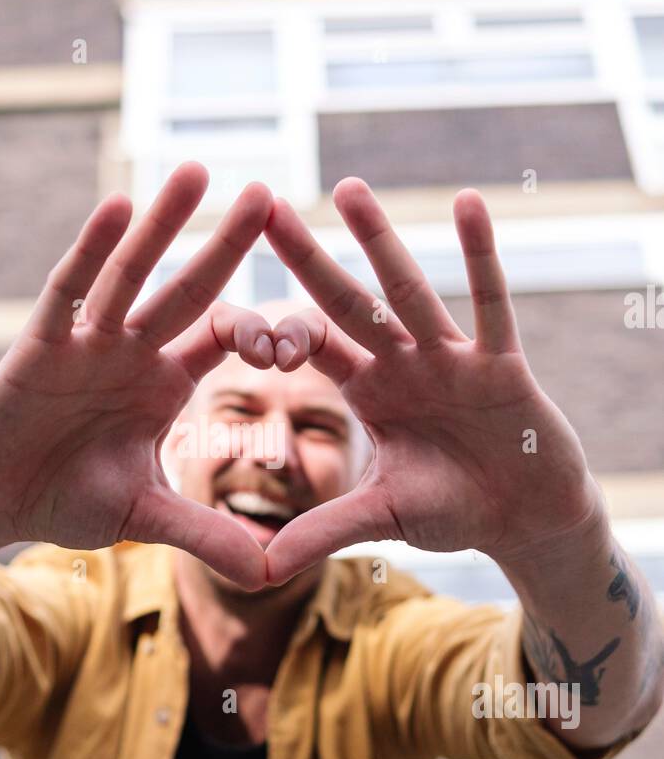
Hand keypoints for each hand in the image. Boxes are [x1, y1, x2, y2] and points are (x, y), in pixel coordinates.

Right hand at [0, 163, 274, 589]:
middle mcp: (130, 352)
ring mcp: (85, 344)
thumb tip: (273, 575)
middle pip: (188, 290)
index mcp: (162, 384)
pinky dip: (91, 251)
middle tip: (267, 194)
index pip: (221, 339)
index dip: (261, 329)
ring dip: (163, 225)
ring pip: (131, 273)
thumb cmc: (61, 499)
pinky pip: (68, 292)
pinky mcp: (38, 348)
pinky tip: (118, 206)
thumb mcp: (143, 519)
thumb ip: (205, 536)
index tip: (300, 331)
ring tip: (198, 172)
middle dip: (226, 245)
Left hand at [261, 180, 604, 584]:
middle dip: (307, 260)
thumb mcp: (382, 519)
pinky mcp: (499, 362)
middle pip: (346, 303)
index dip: (276, 335)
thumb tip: (258, 571)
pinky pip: (489, 302)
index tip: (234, 318)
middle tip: (266, 208)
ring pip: (408, 290)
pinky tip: (469, 204)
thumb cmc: (454, 508)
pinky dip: (481, 256)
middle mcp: (402, 363)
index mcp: (368, 392)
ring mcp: (449, 357)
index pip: (312, 351)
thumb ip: (323, 532)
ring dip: (379, 241)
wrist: (525, 516)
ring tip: (347, 188)